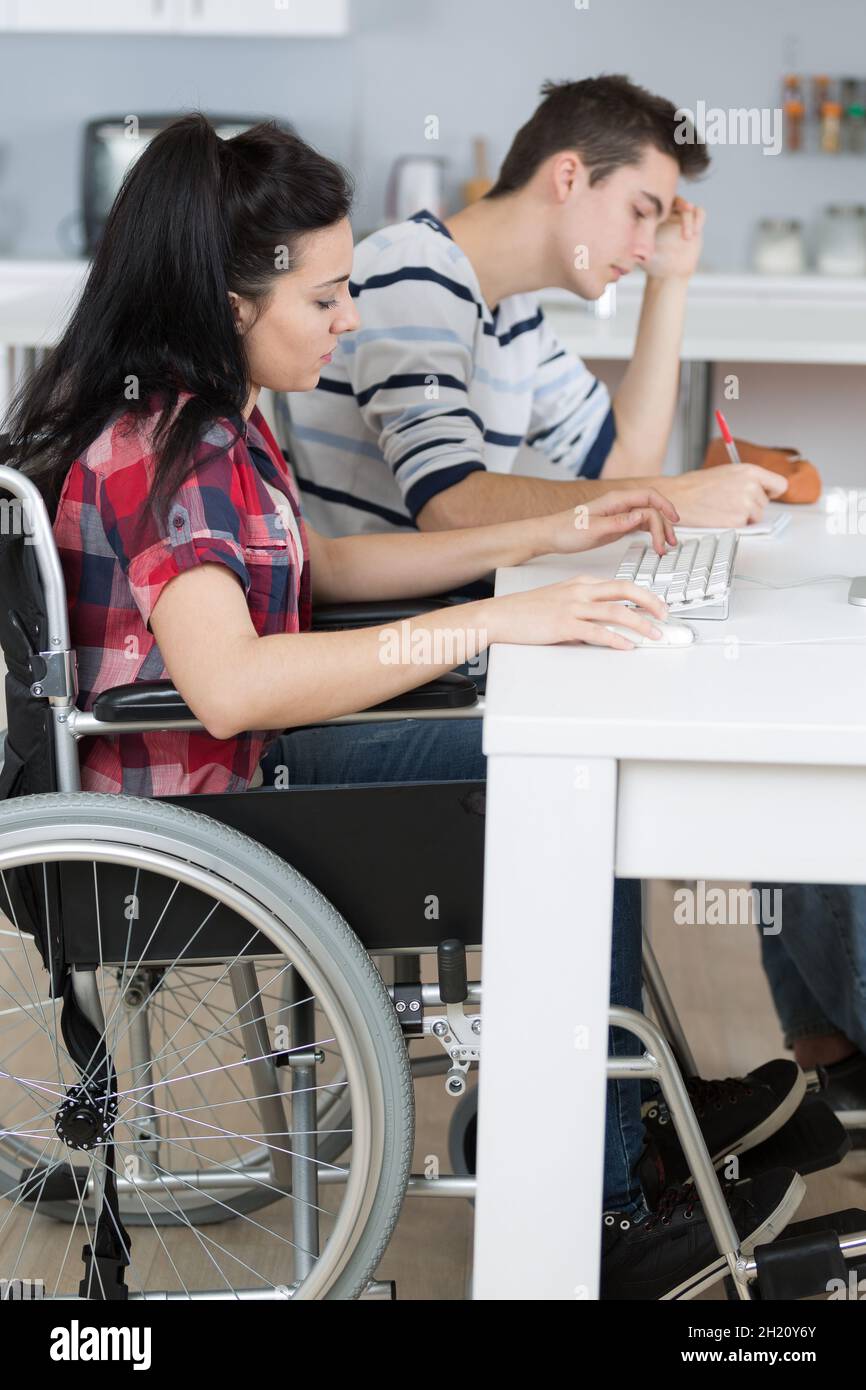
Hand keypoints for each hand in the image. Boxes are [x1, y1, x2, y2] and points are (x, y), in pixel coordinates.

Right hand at [488, 576, 669, 650]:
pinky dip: (615, 639)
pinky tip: (626, 645)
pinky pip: (596, 632)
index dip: (643, 594)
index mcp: (580, 583)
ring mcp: (572, 607)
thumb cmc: (526, 610)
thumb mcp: (559, 598)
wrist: (500, 615)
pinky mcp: (563, 625)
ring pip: (615, 612)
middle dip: (650, 602)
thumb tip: (602, 620)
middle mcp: (579, 591)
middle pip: (624, 591)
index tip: (656, 604)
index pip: (620, 584)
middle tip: (665, 614)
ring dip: (639, 623)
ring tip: (653, 634)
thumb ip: (582, 605)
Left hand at [543, 488, 679, 557]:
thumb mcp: (593, 529)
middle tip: (669, 543)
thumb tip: (640, 517)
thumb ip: (618, 523)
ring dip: (659, 530)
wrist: (551, 535)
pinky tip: (655, 543)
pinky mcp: (618, 524)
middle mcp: (620, 505)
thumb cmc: (566, 530)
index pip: (648, 497)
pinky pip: (640, 525)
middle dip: (664, 524)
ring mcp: (620, 514)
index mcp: (615, 500)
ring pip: (648, 517)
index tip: (674, 521)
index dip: (665, 506)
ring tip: (666, 546)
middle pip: (652, 508)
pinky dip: (650, 534)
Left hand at [645, 196, 705, 280]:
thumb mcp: (642, 252)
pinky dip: (699, 218)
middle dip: (681, 202)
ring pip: (688, 208)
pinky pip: (699, 213)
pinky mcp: (693, 224)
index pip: (658, 202)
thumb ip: (638, 243)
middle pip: (675, 199)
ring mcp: (681, 218)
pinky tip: (696, 231)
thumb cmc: (653, 264)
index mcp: (654, 217)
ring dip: (689, 220)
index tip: (666, 210)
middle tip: (687, 208)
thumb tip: (631, 241)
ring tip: (687, 237)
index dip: (663, 200)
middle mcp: (668, 215)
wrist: (668, 275)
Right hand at [663, 464, 786, 527]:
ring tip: (723, 508)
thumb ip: (749, 480)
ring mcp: (745, 505)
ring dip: (743, 516)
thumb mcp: (728, 472)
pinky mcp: (737, 521)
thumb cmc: (697, 486)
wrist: (678, 497)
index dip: (772, 492)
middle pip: (765, 503)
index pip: (780, 485)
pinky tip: (719, 516)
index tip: (765, 495)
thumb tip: (763, 492)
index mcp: (749, 471)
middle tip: (729, 502)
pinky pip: (744, 527)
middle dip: (751, 505)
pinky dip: (733, 525)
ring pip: (756, 517)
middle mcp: (751, 486)